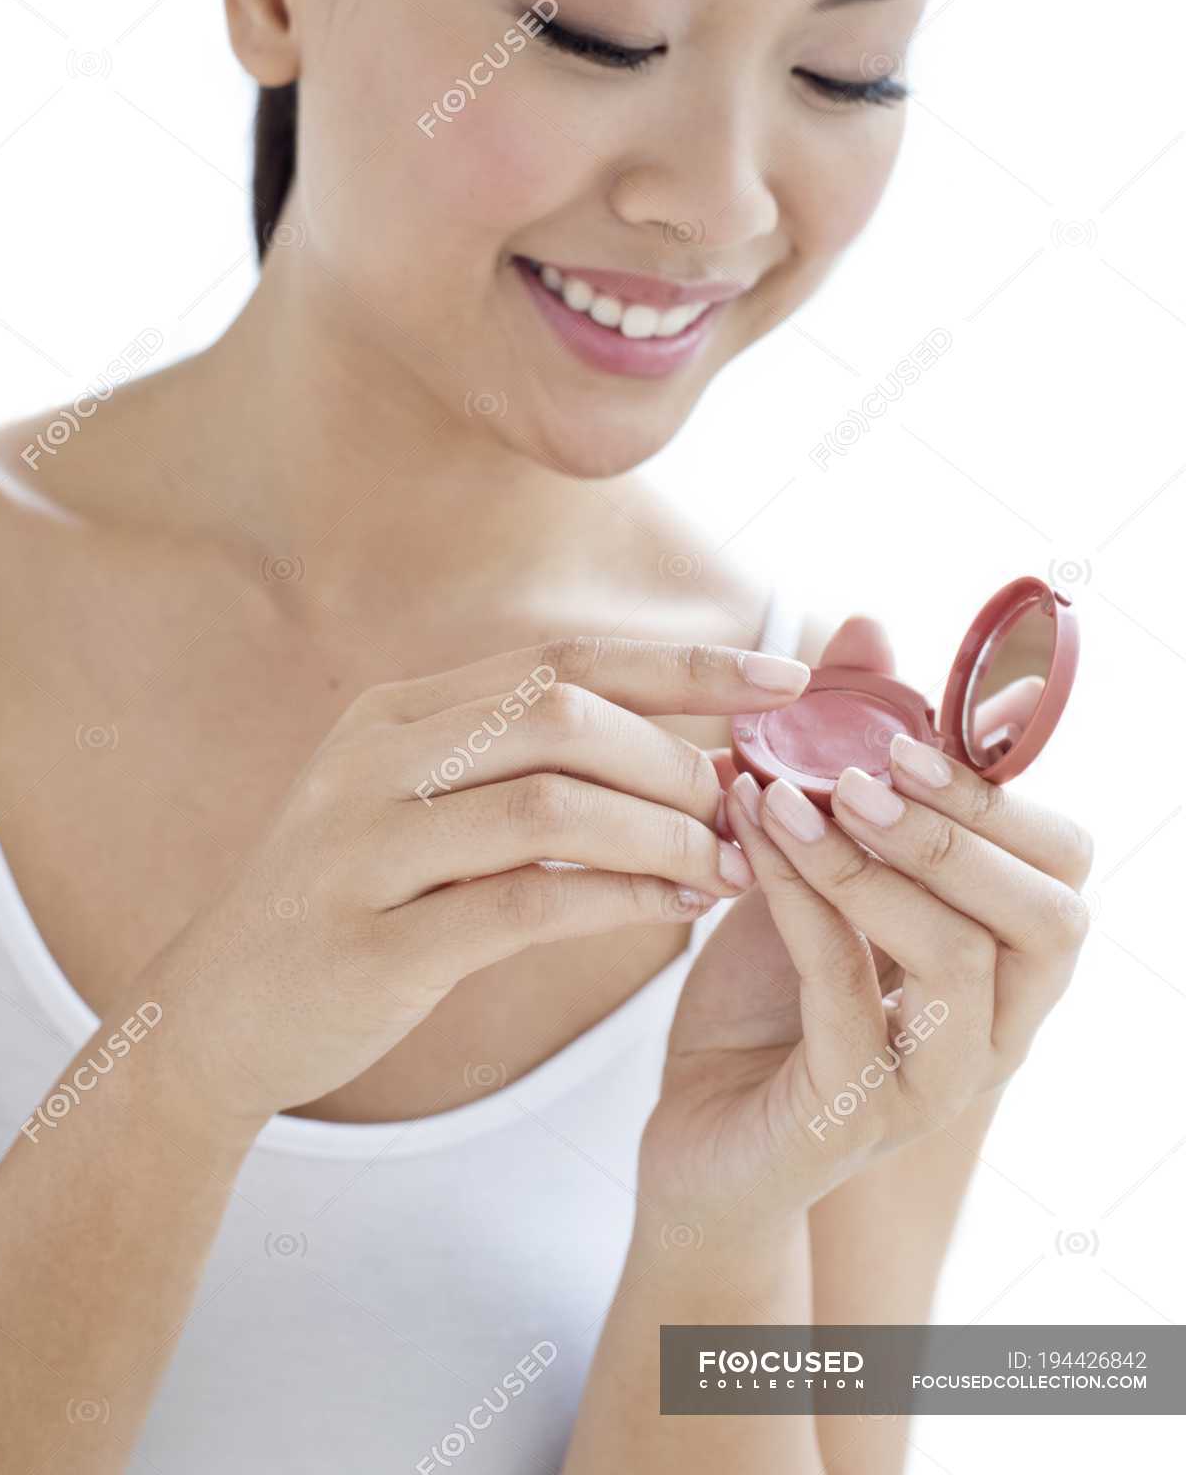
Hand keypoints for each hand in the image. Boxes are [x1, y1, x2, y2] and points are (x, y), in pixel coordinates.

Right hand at [143, 634, 809, 1136]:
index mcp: (397, 713)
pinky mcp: (372, 944)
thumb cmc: (351, 906)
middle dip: (677, 757)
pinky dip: (619, 901)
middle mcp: (375, 760)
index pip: (562, 660)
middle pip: (560, 716)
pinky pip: (524, 903)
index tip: (785, 677)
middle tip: (750, 804)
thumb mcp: (418, 808)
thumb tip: (685, 751)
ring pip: (548, 804)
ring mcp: (364, 849)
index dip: (684, 664)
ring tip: (730, 864)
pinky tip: (678, 913)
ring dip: (663, 832)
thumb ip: (522, 769)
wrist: (217, 1014)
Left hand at [638, 623, 1092, 1255]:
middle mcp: (998, 1024)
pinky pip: (846, 997)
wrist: (700, 1138)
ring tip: (788, 795)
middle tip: (866, 773)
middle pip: (1050, 916)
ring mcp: (937, 1080)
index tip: (910, 735)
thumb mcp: (813, 864)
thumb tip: (868, 625)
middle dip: (959, 829)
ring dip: (869, 860)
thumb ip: (848, 756)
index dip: (999, 794)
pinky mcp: (855, 1115)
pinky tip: (750, 841)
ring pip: (957, 956)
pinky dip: (799, 903)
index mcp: (1005, 958)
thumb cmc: (769, 998)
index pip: (1064, 866)